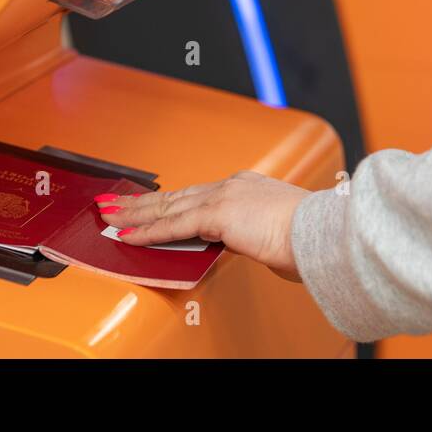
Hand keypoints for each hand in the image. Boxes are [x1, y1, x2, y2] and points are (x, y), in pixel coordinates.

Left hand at [97, 171, 309, 280]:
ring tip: (109, 215)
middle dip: (142, 200)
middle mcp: (233, 186)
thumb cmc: (312, 238)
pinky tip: (128, 234)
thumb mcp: (278, 234)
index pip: (198, 194)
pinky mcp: (218, 215)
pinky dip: (147, 231)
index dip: (171, 199)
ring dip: (134, 212)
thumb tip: (254, 245)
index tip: (152, 202)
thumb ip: (256, 236)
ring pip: (168, 206)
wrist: (323, 233)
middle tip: (114, 201)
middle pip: (176, 195)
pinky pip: (173, 226)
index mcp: (248, 187)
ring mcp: (224, 198)